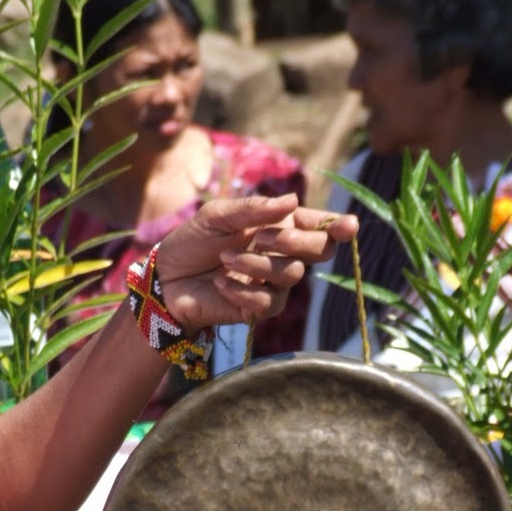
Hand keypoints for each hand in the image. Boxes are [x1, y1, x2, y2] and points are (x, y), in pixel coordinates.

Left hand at [155, 195, 358, 331]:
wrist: (164, 278)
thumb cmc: (191, 242)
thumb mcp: (217, 215)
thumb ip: (253, 208)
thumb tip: (292, 201)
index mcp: (279, 226)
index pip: (319, 226)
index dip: (338, 226)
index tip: (348, 226)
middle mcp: (282, 254)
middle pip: (319, 251)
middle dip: (296, 242)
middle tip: (262, 237)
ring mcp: (272, 283)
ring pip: (292, 274)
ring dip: (257, 263)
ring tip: (224, 257)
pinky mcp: (258, 308)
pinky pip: (269, 302)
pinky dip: (243, 290)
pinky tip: (220, 283)